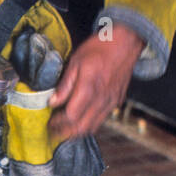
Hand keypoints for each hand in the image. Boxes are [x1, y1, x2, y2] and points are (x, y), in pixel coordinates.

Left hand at [48, 24, 143, 139]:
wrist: (126, 43)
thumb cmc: (99, 48)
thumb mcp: (76, 61)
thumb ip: (65, 84)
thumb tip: (53, 102)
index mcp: (89, 87)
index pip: (71, 116)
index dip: (58, 122)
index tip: (49, 121)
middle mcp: (102, 98)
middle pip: (82, 127)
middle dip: (65, 132)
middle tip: (53, 130)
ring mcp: (111, 102)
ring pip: (92, 127)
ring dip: (76, 132)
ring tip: (63, 128)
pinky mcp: (116, 102)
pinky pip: (101, 120)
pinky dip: (88, 124)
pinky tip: (79, 119)